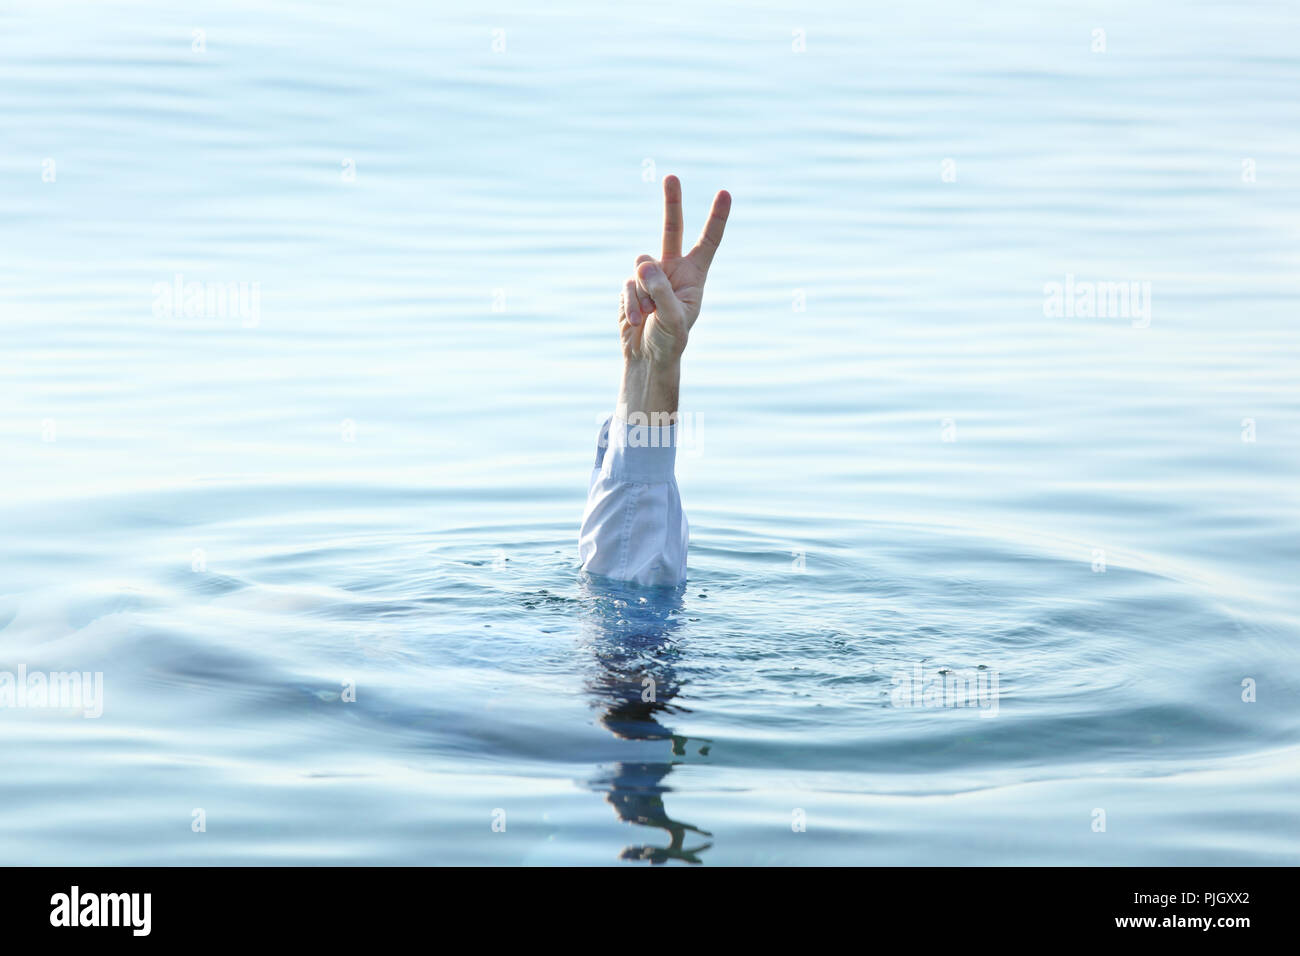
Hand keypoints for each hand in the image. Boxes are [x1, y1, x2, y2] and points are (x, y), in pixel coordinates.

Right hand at [620, 175, 730, 366]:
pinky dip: (631, 303)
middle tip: (672, 176)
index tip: (725, 193)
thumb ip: (661, 291)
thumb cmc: (670, 340)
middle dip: (672, 203)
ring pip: (641, 266)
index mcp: (695, 275)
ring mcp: (650, 276)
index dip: (717, 218)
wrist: (647, 358)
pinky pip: (627, 284)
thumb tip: (643, 265)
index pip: (709, 242)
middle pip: (672, 229)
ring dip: (643, 292)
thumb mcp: (674, 319)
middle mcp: (673, 269)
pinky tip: (636, 320)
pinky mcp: (630, 285)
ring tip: (649, 315)